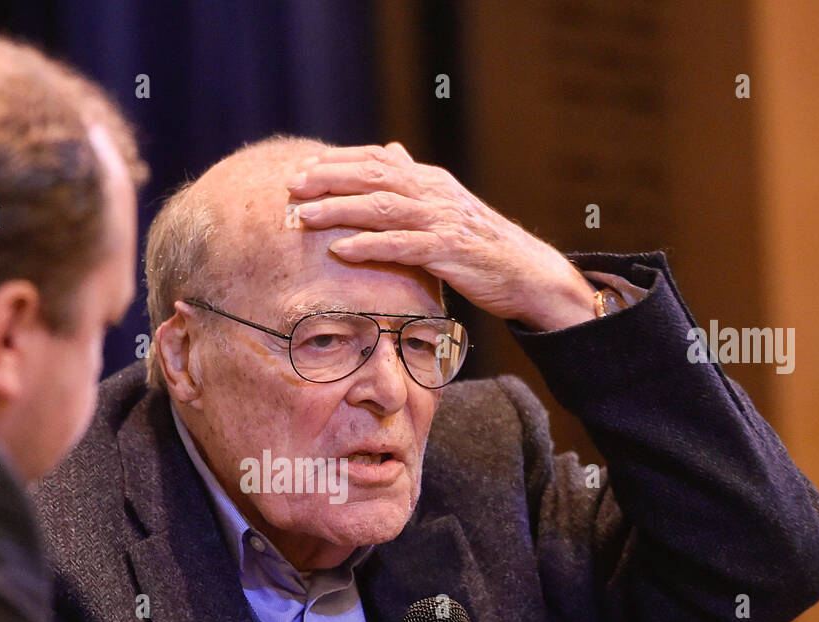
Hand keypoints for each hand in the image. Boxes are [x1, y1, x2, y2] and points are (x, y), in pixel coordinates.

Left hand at [287, 142, 595, 330]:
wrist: (525, 272)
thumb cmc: (479, 246)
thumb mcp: (446, 207)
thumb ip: (415, 184)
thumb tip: (391, 152)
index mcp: (430, 181)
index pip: (378, 160)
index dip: (340, 161)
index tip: (305, 168)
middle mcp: (435, 193)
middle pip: (374, 177)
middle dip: (330, 179)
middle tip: (293, 185)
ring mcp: (443, 221)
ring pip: (382, 208)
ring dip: (339, 210)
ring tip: (304, 216)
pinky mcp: (449, 251)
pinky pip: (402, 246)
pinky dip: (370, 246)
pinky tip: (342, 250)